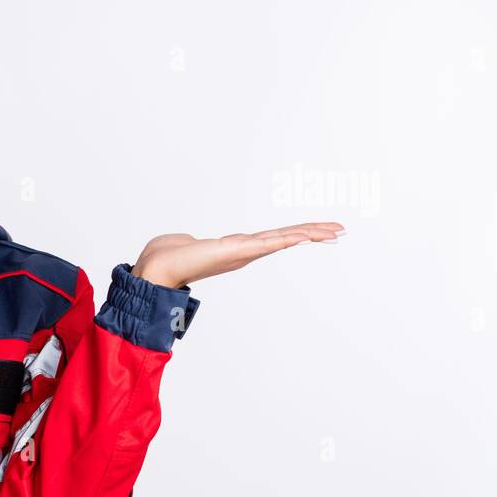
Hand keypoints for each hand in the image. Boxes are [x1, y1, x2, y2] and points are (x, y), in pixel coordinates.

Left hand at [131, 221, 344, 289]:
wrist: (157, 267)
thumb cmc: (167, 257)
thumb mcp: (187, 245)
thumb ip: (192, 245)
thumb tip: (185, 245)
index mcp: (237, 248)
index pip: (273, 238)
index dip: (295, 233)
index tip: (315, 230)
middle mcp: (244, 251)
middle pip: (285, 238)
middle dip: (313, 233)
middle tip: (339, 230)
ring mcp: (242, 252)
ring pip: (282, 239)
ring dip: (309, 234)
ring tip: (333, 231)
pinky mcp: (235, 251)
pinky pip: (267, 243)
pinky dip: (286, 239)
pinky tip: (304, 236)